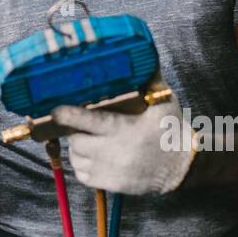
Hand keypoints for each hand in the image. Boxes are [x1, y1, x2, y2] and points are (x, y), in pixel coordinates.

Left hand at [54, 84, 195, 194]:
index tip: (55, 109)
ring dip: (76, 147)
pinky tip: (90, 155)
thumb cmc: (170, 130)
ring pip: (76, 158)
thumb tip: (143, 51)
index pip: (86, 121)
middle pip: (76, 140)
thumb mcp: (164, 102)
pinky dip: (81, 164)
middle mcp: (113, 151)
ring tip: (85, 138)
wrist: (182, 166)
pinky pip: (82, 175)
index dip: (66, 115)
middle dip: (73, 131)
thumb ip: (151, 78)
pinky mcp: (110, 185)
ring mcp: (110, 170)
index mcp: (123, 129)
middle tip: (78, 123)